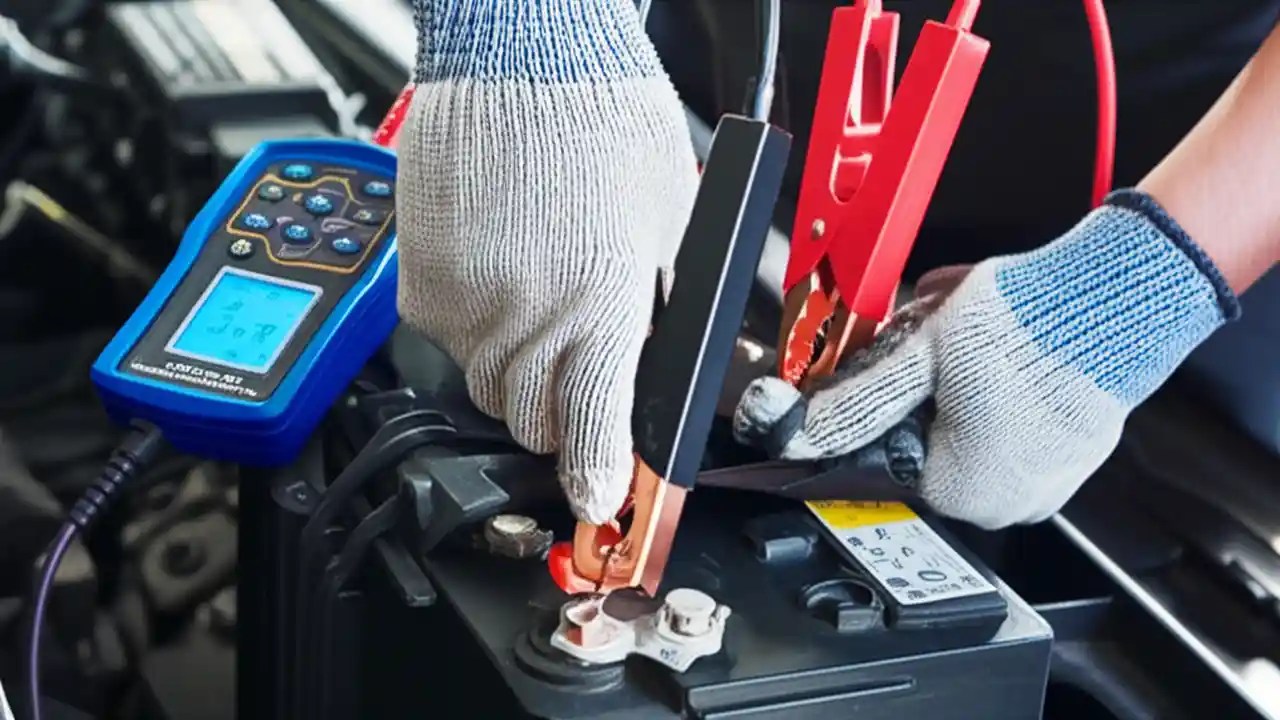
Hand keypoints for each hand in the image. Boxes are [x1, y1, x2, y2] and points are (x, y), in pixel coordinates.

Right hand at [396, 0, 698, 523]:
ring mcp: (464, 303)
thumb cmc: (604, 115)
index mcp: (601, 304)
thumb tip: (655, 369)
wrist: (521, 53)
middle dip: (561, 416)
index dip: (599, 480)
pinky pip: (446, 341)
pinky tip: (499, 275)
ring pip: (485, 387)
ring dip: (516, 371)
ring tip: (538, 304)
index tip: (599, 502)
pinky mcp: (420, 282)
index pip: (594, 432)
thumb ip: (657, 310)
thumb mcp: (669, 223)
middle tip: (578, 371)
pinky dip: (475, 327)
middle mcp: (526, 316)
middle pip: (532, 424)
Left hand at [736, 192, 1239, 527]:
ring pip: (962, 427)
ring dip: (950, 381)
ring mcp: (1045, 478)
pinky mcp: (1068, 450)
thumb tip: (803, 432)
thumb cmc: (1033, 327)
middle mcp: (1007, 500)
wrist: (1120, 295)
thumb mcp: (920, 356)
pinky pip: (1008, 423)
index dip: (868, 415)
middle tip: (930, 344)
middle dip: (914, 389)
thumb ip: (857, 402)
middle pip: (921, 444)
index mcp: (964, 490)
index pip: (883, 463)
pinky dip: (992, 385)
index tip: (877, 379)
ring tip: (967, 337)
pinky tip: (998, 349)